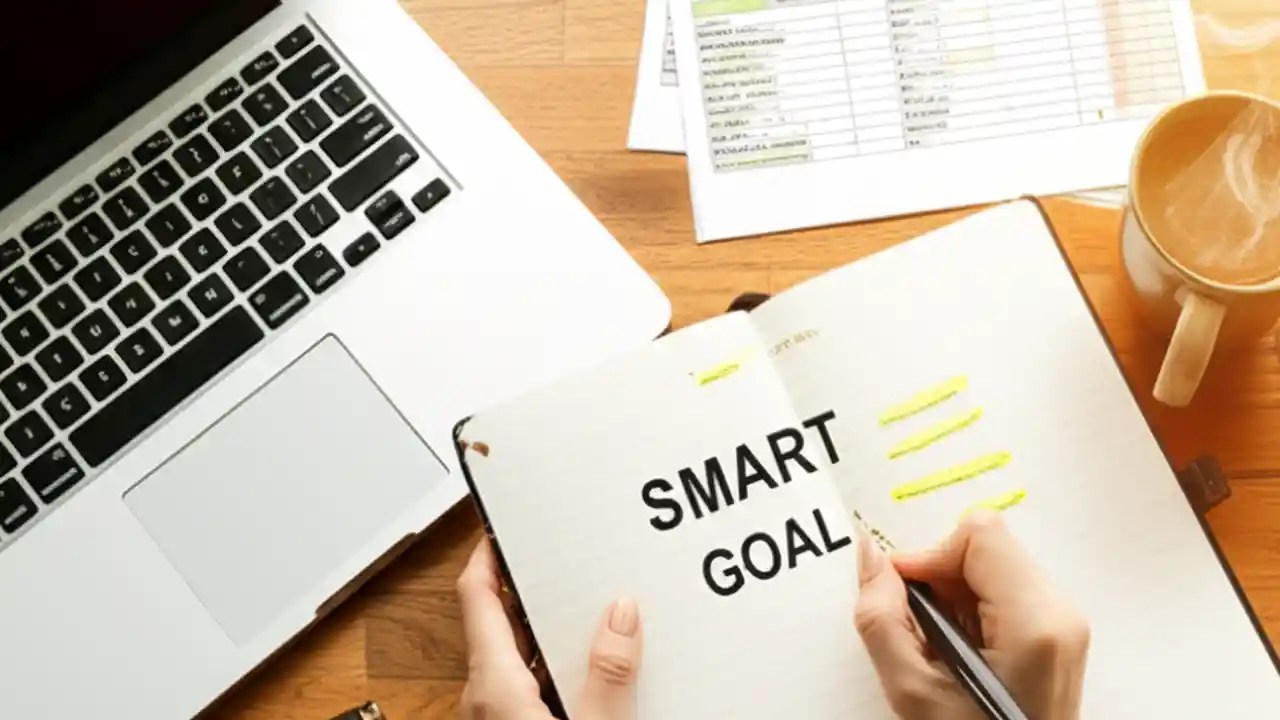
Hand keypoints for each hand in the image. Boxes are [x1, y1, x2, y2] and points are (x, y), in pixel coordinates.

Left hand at [456, 539, 643, 719]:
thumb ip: (609, 673)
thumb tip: (622, 613)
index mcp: (493, 684)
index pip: (477, 597)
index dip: (487, 555)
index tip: (505, 526)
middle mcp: (484, 695)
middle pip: (501, 624)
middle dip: (535, 590)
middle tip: (565, 559)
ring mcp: (494, 714)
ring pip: (516, 657)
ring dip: (548, 632)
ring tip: (590, 607)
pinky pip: (527, 684)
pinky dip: (553, 664)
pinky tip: (591, 665)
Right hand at [854, 511, 1089, 719]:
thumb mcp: (913, 692)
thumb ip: (882, 617)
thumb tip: (870, 553)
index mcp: (1036, 621)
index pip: (978, 534)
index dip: (928, 557)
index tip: (901, 596)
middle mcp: (1061, 613)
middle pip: (985, 548)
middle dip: (939, 580)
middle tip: (918, 632)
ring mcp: (1064, 624)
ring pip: (990, 568)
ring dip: (951, 598)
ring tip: (939, 651)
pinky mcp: (1057, 634)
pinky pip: (1003, 592)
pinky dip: (969, 612)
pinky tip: (959, 654)